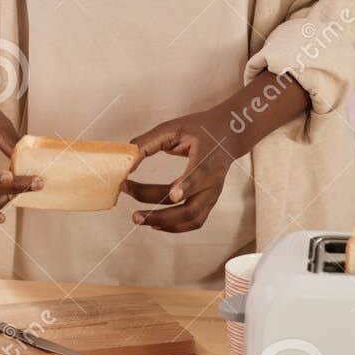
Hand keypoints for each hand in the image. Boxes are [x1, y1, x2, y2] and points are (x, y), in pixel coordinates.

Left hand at [123, 113, 238, 232]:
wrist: (228, 135)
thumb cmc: (199, 129)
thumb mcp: (174, 127)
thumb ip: (148, 143)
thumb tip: (126, 161)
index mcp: (207, 158)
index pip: (199, 175)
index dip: (187, 186)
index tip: (172, 196)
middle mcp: (213, 181)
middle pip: (190, 208)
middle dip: (161, 215)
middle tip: (135, 215)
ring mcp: (212, 195)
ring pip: (192, 219)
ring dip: (164, 223)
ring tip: (140, 219)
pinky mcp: (209, 202)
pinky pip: (194, 221)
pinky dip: (174, 226)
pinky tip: (155, 223)